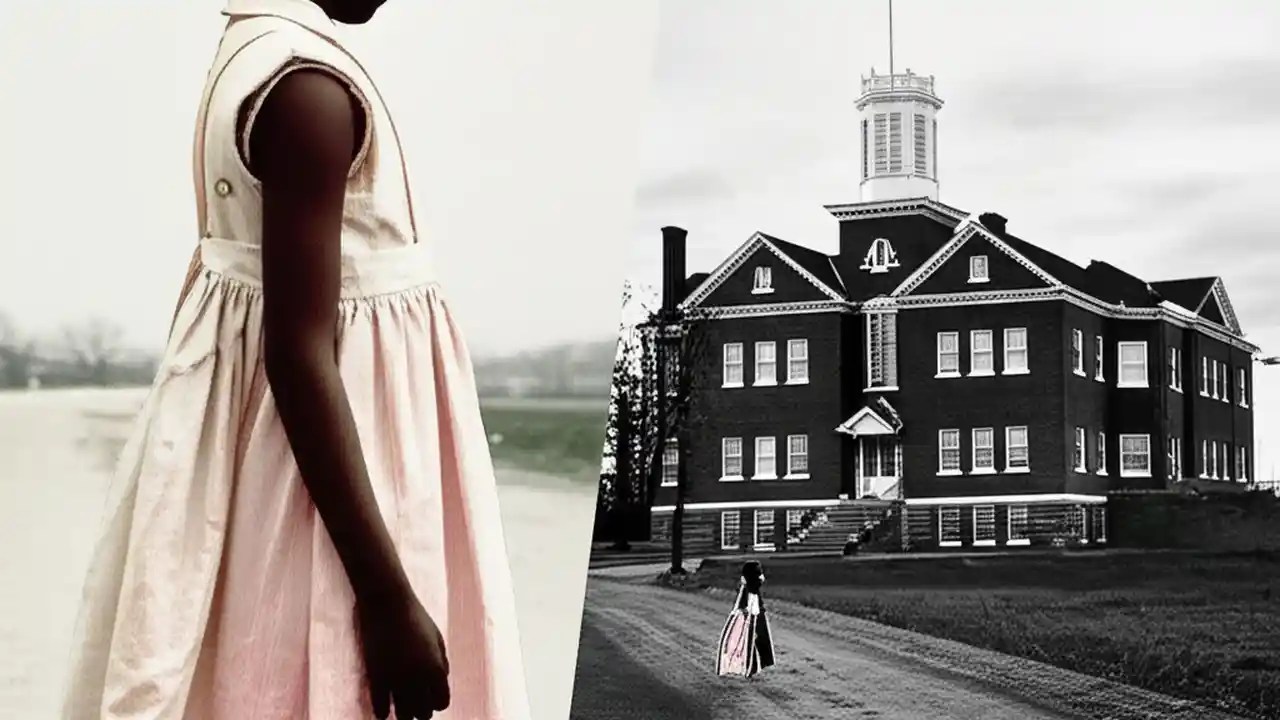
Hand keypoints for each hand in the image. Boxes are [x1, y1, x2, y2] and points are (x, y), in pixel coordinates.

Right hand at [357, 590, 450, 718]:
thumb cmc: (415, 617)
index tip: (430, 699)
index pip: (442, 702)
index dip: (437, 703)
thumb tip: (443, 679)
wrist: (388, 603)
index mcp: (436, 668)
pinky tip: (383, 712)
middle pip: (423, 713)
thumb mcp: (437, 637)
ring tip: (400, 710)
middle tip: (415, 706)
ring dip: (403, 714)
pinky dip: (382, 712)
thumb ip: (442, 661)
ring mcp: (397, 678)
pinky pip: (380, 707)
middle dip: (421, 711)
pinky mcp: (376, 676)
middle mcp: (419, 678)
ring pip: (403, 715)